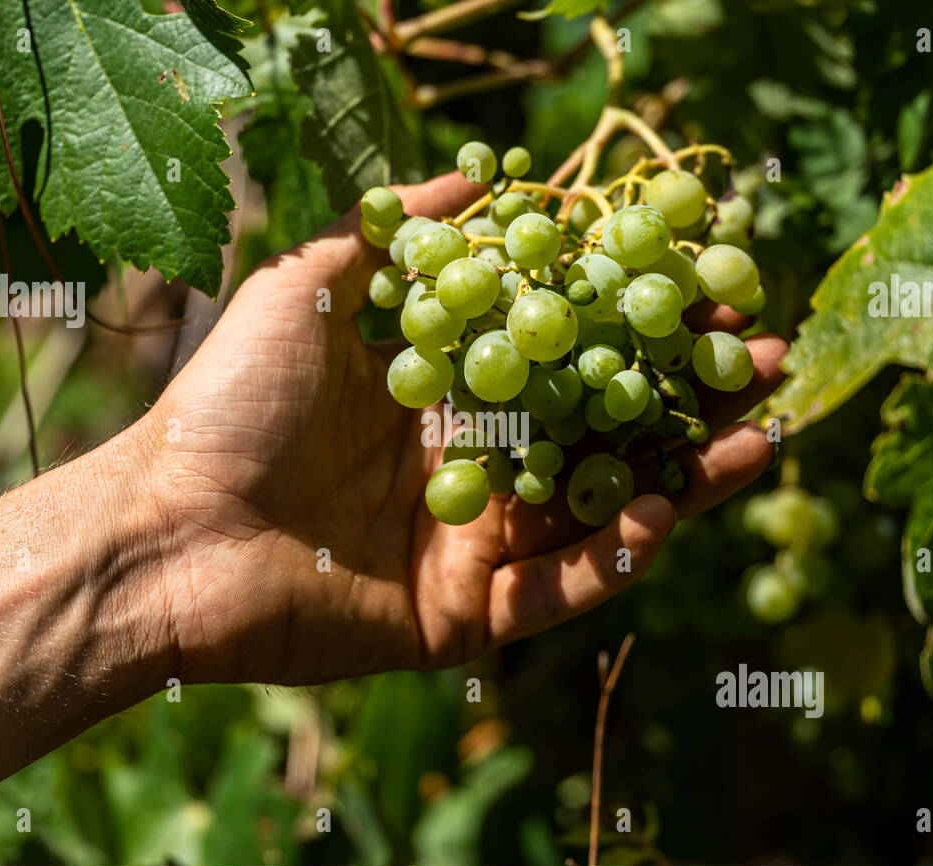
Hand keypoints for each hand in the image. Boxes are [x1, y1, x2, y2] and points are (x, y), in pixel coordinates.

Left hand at [135, 172, 787, 685]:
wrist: (168, 526)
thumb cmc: (233, 399)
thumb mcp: (314, 285)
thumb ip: (403, 234)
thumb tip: (483, 180)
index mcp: (447, 393)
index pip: (568, 356)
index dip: (636, 326)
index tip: (707, 291)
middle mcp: (474, 468)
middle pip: (601, 433)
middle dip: (684, 400)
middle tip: (763, 364)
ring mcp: (472, 547)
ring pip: (598, 514)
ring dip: (681, 478)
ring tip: (760, 437)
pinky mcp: (463, 618)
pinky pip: (555, 591)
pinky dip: (612, 559)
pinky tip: (665, 512)